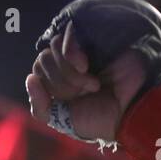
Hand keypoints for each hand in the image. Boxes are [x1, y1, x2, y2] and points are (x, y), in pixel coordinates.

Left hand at [25, 20, 145, 142]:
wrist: (131, 107)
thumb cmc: (101, 118)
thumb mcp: (63, 121)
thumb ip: (40, 108)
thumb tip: (29, 79)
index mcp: (60, 83)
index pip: (36, 73)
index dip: (48, 89)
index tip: (69, 101)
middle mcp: (68, 64)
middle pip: (42, 61)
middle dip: (60, 84)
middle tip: (83, 93)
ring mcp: (81, 50)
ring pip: (52, 49)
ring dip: (69, 73)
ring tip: (92, 84)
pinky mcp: (92, 39)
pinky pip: (66, 38)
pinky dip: (71, 55)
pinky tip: (86, 66)